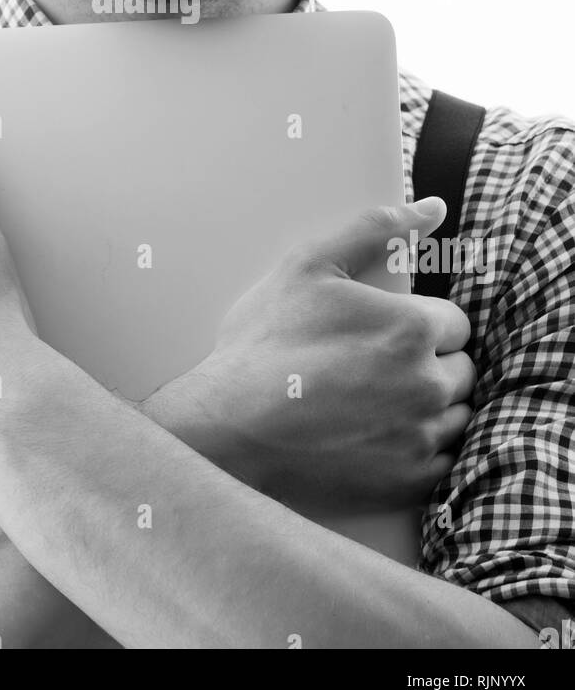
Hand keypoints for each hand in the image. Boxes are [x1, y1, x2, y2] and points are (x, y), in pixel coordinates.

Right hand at [147, 200, 475, 510]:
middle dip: (429, 365)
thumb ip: (376, 227)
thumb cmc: (263, 344)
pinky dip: (421, 451)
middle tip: (374, 368)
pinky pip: (444, 463)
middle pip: (462, 370)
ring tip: (376, 403)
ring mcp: (420, 438)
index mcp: (414, 326)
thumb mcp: (309, 265)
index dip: (418, 324)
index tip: (381, 335)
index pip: (455, 323)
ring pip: (457, 416)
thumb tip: (432, 206)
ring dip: (431, 408)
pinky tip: (379, 439)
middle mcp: (429, 384)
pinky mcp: (408, 483)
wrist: (226, 430)